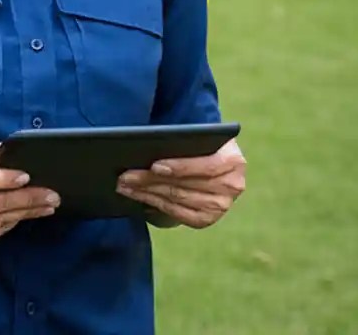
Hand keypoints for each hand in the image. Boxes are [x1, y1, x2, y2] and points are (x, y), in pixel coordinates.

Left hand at [116, 138, 246, 228]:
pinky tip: (138, 197)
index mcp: (233, 160)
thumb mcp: (194, 138)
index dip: (180, 167)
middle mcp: (232, 185)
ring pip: (176, 199)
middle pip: (184, 185)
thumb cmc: (195, 145)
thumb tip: (146, 147)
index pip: (207, 166)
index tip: (154, 166)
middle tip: (125, 176)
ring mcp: (220, 205)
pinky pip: (176, 213)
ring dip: (146, 193)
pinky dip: (154, 204)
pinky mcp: (207, 218)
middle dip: (150, 180)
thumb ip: (180, 140)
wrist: (206, 162)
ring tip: (125, 185)